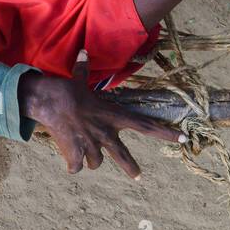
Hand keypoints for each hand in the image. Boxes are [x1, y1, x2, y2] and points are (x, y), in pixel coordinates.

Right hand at [18, 51, 184, 178]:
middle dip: (131, 168)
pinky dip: (72, 165)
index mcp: (113, 116)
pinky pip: (76, 167)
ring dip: (90, 159)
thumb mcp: (78, 79)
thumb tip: (83, 52)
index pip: (146, 125)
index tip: (183, 138)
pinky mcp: (76, 154)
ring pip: (96, 163)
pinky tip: (68, 160)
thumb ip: (84, 69)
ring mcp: (91, 145)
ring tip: (82, 151)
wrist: (47, 101)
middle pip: (123, 156)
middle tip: (139, 177)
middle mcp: (106, 133)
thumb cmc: (65, 88)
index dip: (165, 133)